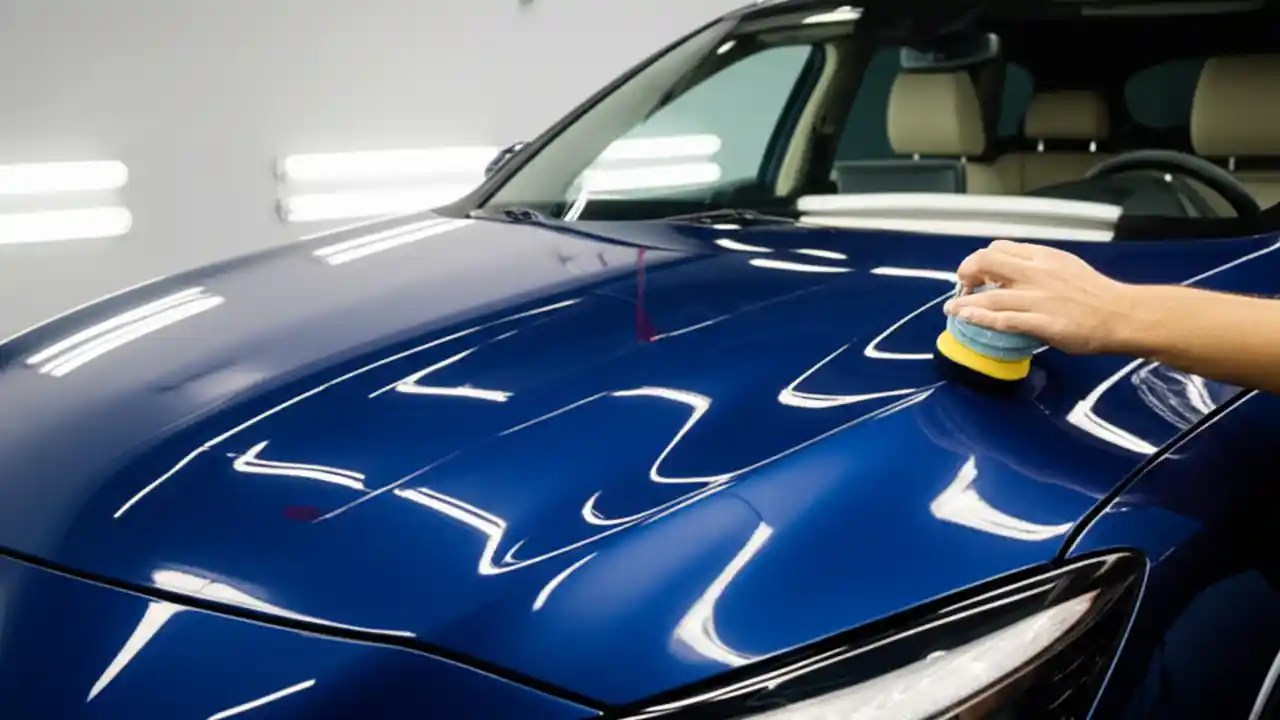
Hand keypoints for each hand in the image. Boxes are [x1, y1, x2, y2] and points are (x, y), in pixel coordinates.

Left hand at [943, 240, 1139, 354]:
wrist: (1122, 315)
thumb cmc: (1096, 294)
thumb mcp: (1065, 267)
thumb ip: (1038, 268)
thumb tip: (1012, 275)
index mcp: (1043, 257)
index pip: (1000, 248)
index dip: (981, 260)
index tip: (976, 274)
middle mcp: (1036, 273)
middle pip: (986, 262)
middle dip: (966, 273)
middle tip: (962, 287)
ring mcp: (1037, 298)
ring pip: (990, 295)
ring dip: (964, 303)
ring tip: (952, 309)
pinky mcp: (1041, 322)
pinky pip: (1002, 319)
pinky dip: (979, 318)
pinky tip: (966, 319)